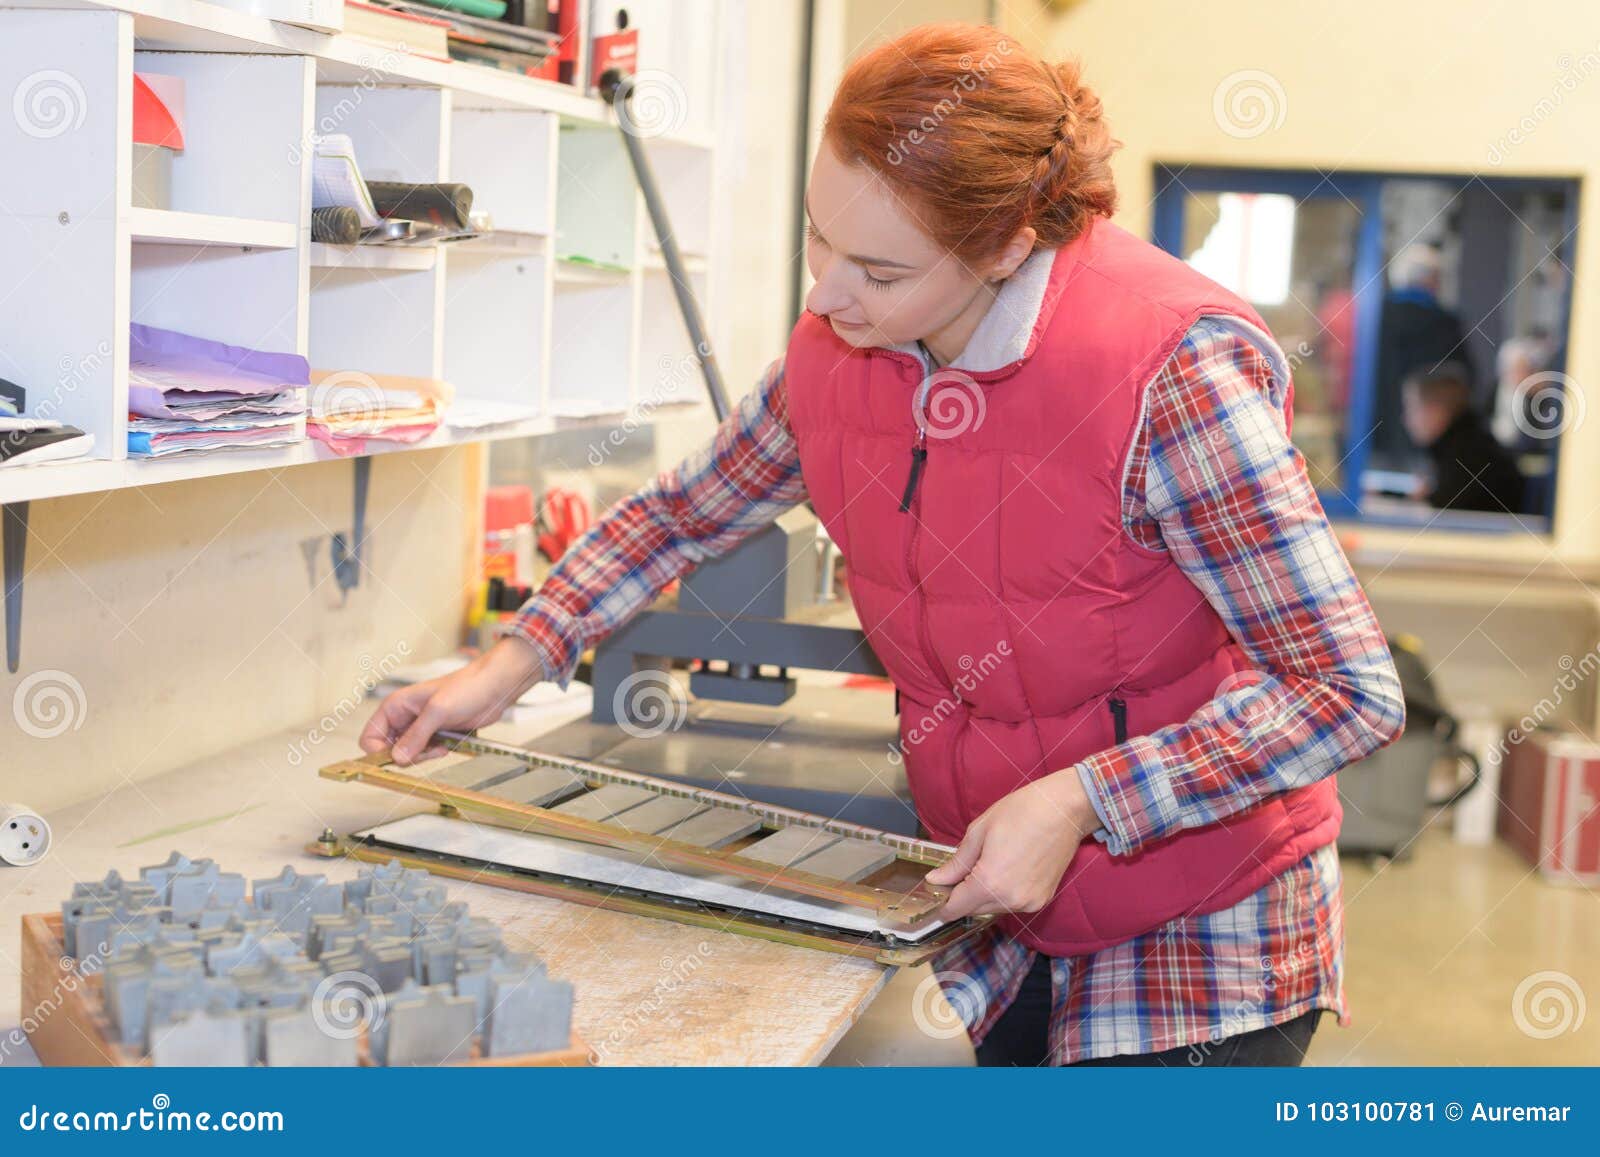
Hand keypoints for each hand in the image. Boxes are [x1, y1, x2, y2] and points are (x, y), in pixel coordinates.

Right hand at [358, 638, 545, 764]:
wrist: (495, 687)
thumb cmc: (468, 687)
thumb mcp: (438, 711)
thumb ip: (416, 736)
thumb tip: (397, 758)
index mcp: (396, 706)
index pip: (369, 738)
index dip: (379, 752)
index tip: (398, 759)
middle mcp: (404, 717)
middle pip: (389, 750)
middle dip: (407, 756)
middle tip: (428, 750)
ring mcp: (420, 727)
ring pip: (408, 755)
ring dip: (423, 756)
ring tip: (441, 745)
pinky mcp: (435, 734)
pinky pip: (425, 753)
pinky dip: (434, 754)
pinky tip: (447, 745)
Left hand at [924, 768, 1097, 920]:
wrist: (1065, 809)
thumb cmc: (1022, 811)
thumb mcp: (980, 831)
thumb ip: (957, 862)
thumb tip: (936, 879)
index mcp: (991, 882)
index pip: (956, 908)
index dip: (942, 902)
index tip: (935, 890)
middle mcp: (1011, 900)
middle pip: (973, 910)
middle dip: (962, 895)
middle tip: (960, 870)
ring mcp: (1029, 902)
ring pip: (992, 908)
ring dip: (982, 895)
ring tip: (985, 864)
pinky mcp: (1042, 900)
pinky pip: (1012, 904)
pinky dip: (1002, 893)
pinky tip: (1004, 869)